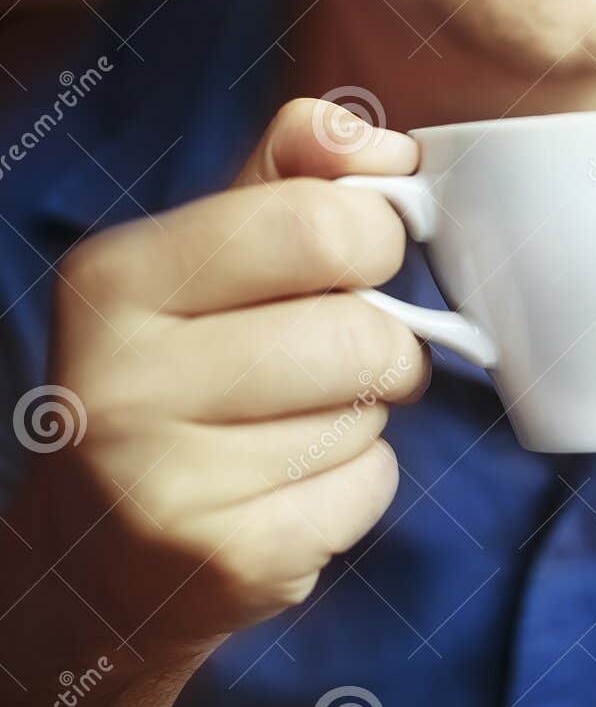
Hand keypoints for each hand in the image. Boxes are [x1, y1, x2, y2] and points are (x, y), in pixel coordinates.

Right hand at [17, 97, 428, 658]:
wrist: (97, 555)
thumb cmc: (182, 376)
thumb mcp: (204, 258)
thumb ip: (291, 178)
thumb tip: (387, 147)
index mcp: (115, 279)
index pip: (319, 223)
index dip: (374, 240)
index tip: (354, 263)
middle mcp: (121, 379)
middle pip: (362, 332)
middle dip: (385, 345)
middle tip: (345, 361)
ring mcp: (167, 482)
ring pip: (370, 415)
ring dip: (364, 419)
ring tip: (294, 427)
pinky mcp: (227, 559)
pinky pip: (368, 488)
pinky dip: (356, 488)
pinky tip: (288, 492)